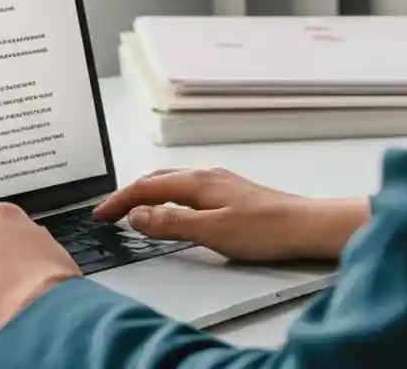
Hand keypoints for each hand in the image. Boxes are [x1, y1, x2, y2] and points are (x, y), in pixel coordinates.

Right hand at [93, 168, 369, 261]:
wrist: (306, 226)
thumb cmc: (265, 229)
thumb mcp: (210, 230)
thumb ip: (170, 222)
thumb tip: (137, 215)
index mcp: (197, 182)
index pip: (146, 187)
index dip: (119, 200)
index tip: (100, 214)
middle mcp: (206, 176)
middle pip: (157, 179)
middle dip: (129, 193)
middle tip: (109, 211)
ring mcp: (220, 182)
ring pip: (172, 182)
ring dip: (148, 193)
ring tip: (133, 209)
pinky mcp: (231, 193)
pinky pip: (187, 189)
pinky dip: (168, 197)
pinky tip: (173, 210)